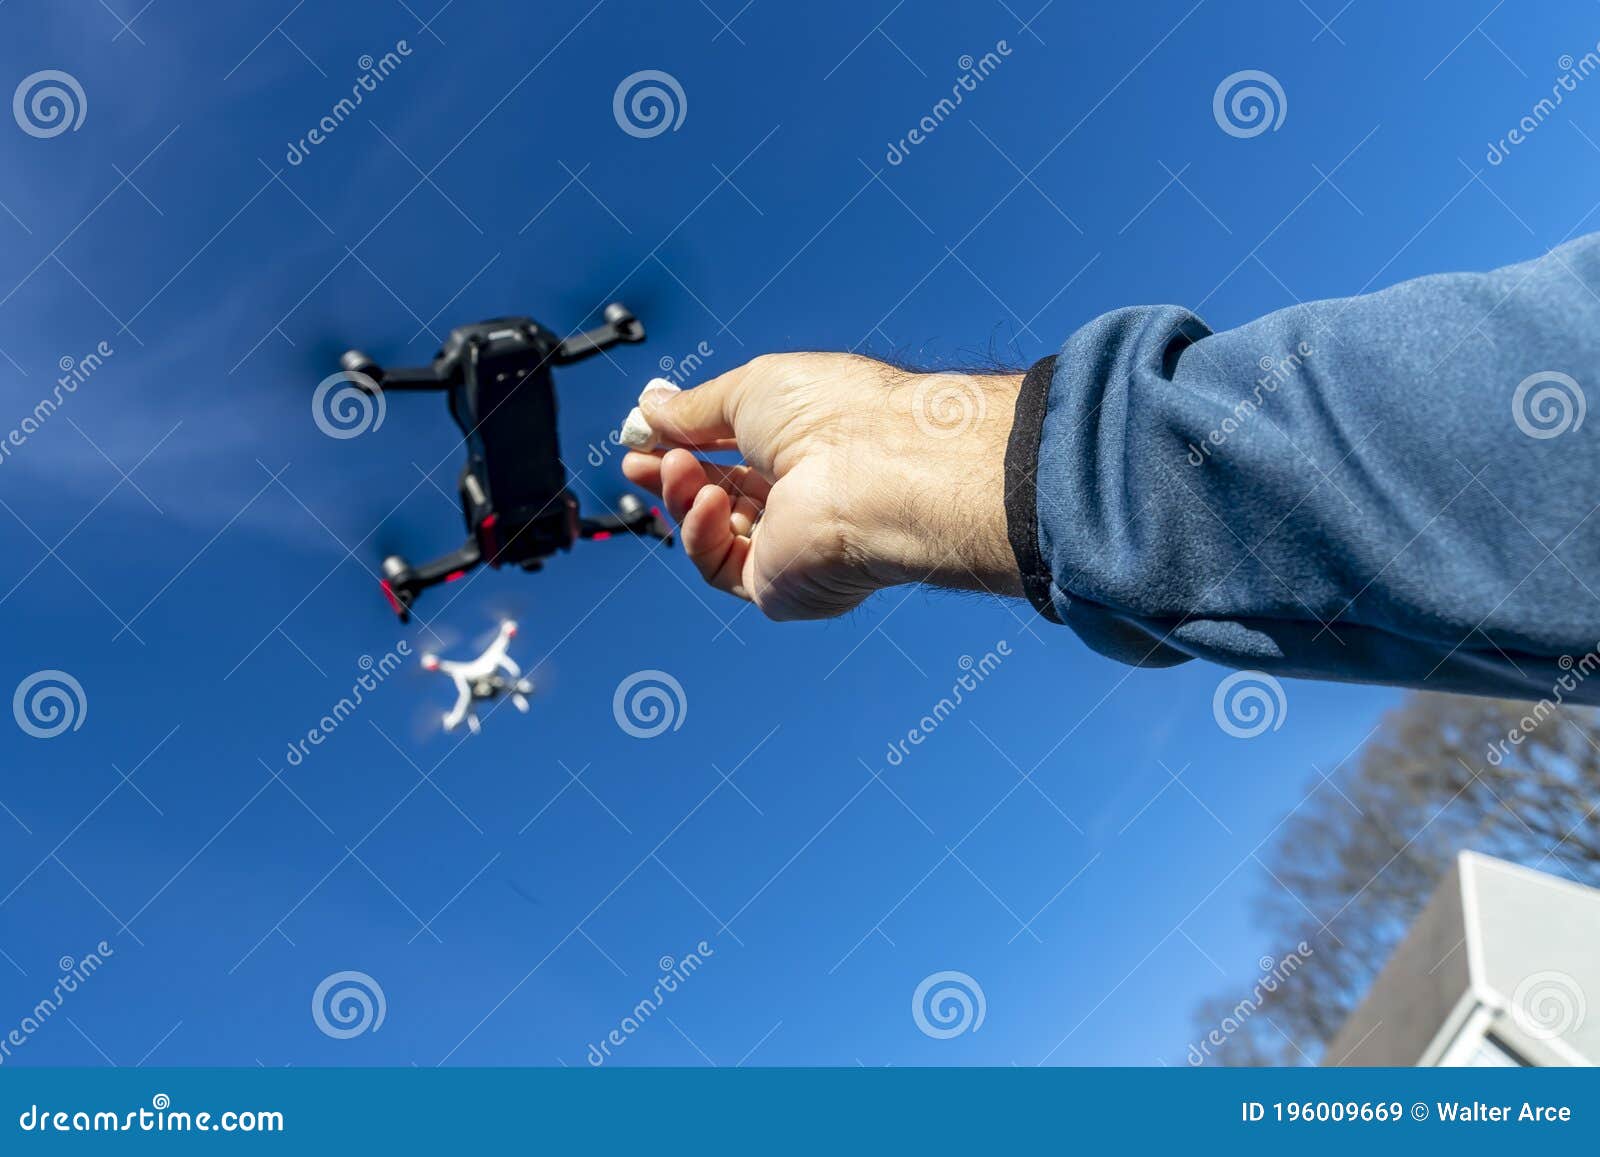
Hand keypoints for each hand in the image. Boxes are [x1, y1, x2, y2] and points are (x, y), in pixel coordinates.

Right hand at [621, 352, 1023, 620]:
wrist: (875, 471)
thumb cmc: (833, 416)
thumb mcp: (750, 389)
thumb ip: (694, 408)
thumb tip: (650, 408)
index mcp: (808, 445)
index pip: (734, 452)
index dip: (685, 442)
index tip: (642, 433)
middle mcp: (804, 498)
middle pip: (720, 494)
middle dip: (672, 474)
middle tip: (633, 459)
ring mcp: (792, 546)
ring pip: (713, 531)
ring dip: (684, 496)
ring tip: (676, 466)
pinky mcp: (780, 587)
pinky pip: (719, 565)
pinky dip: (702, 532)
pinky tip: (709, 501)